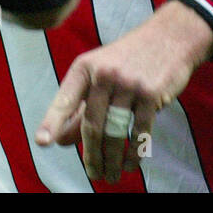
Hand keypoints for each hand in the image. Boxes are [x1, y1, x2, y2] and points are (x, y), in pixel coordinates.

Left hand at [34, 1, 212, 182]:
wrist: (170, 37)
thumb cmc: (129, 59)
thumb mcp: (99, 74)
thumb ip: (80, 106)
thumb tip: (62, 141)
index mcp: (85, 67)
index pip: (65, 99)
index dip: (52, 122)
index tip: (42, 142)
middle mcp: (104, 74)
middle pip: (92, 124)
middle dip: (91, 155)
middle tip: (93, 174)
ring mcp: (129, 84)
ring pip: (115, 132)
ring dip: (111, 159)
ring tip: (110, 175)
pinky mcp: (151, 94)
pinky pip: (140, 131)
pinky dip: (134, 153)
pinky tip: (130, 164)